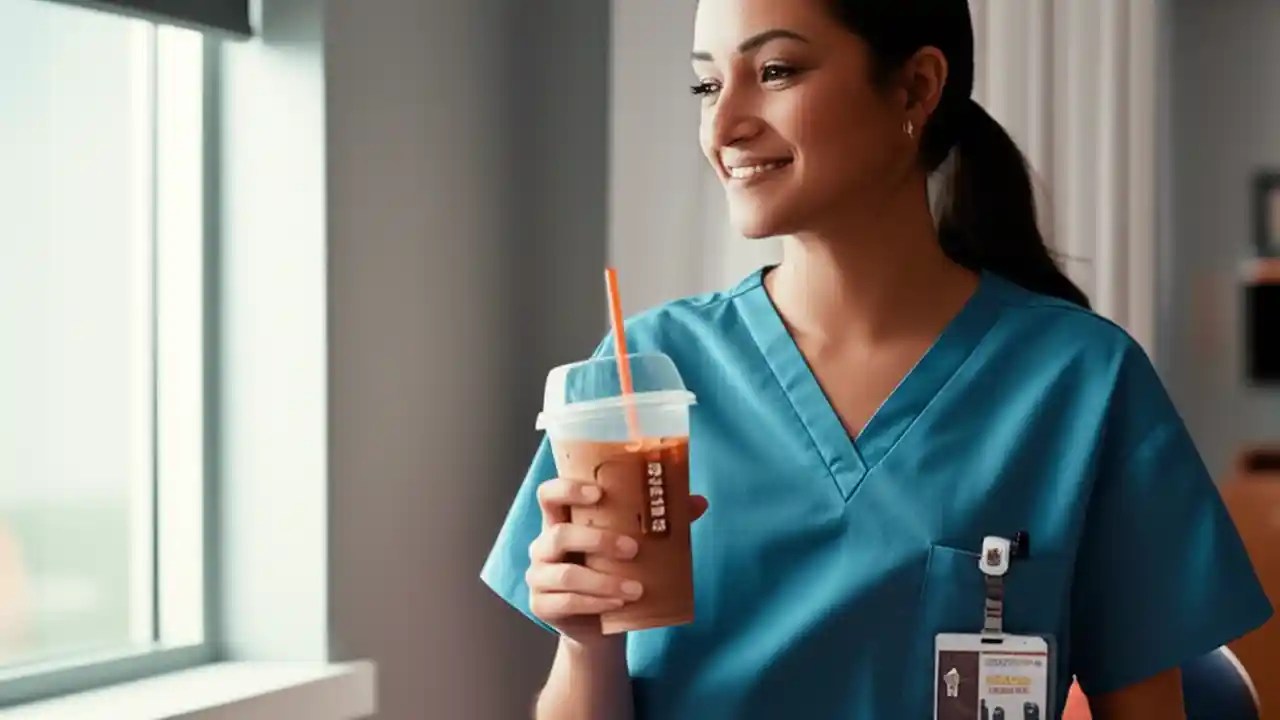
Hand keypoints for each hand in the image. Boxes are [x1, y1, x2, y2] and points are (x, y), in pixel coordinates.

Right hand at [526, 477, 707, 645]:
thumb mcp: (633, 543)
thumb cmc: (613, 570)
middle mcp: (544, 545)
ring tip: (636, 588)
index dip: (567, 488)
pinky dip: (595, 602)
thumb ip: (659, 520)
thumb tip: (699, 502)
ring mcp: (539, 576)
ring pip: (566, 574)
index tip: (598, 492)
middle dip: (598, 540)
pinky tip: (618, 602)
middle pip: (559, 534)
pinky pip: (566, 602)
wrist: (601, 620)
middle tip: (633, 548)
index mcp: (561, 520)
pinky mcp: (541, 605)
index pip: (548, 494)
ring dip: (604, 581)